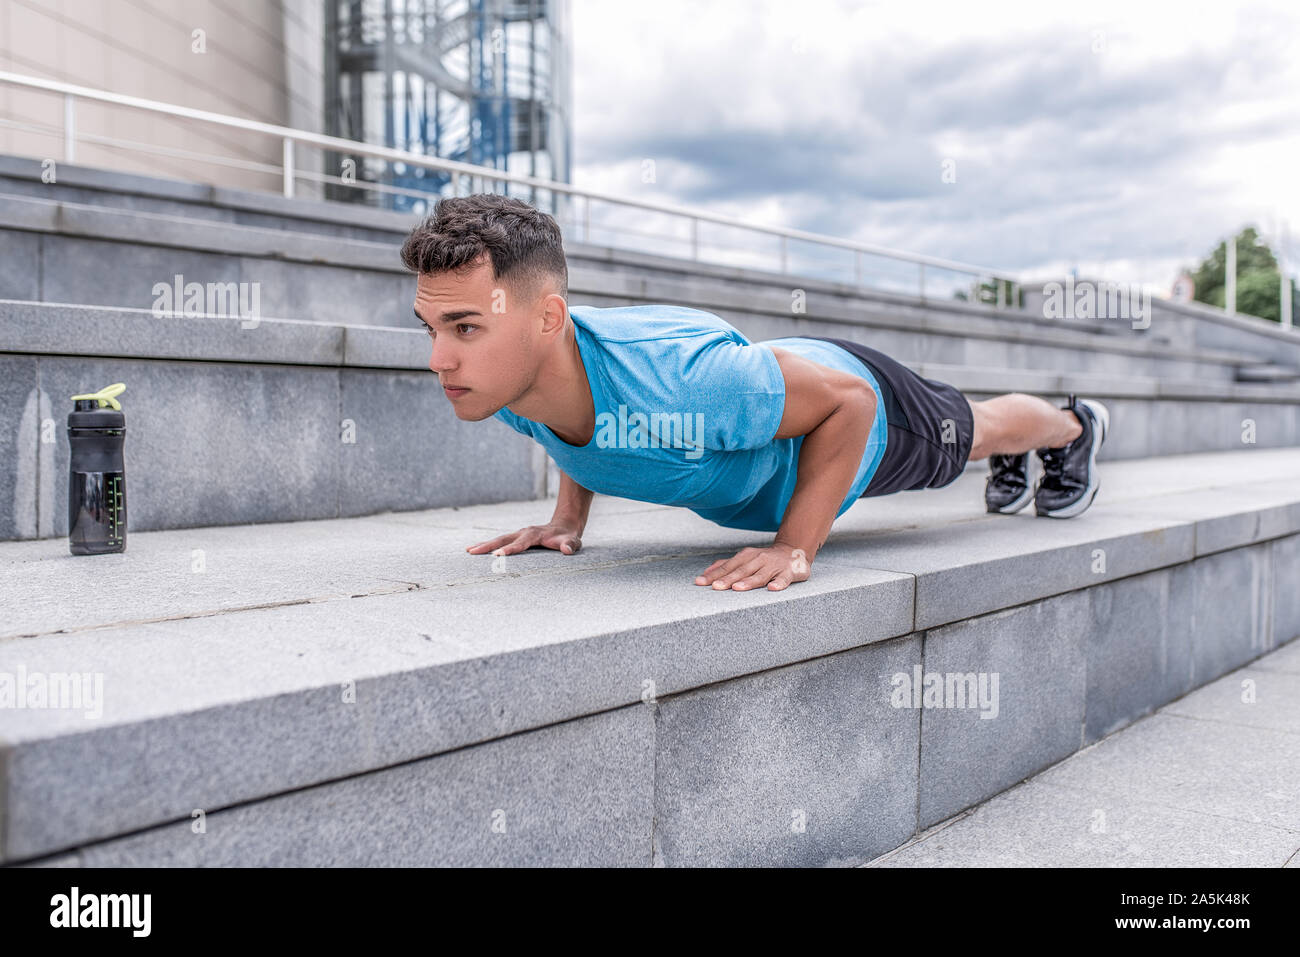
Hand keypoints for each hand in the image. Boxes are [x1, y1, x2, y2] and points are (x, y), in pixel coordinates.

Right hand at [467, 523, 582, 556]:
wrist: (564, 525)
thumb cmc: (567, 536)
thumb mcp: (572, 541)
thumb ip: (570, 545)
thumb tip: (567, 550)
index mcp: (535, 534)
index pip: (520, 543)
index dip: (509, 549)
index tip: (497, 555)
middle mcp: (524, 532)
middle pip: (503, 538)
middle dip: (488, 546)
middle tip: (472, 552)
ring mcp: (518, 534)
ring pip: (498, 538)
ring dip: (484, 544)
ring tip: (468, 550)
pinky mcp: (516, 537)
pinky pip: (500, 541)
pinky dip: (488, 545)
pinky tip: (476, 550)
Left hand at [693, 542, 811, 590]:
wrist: (793, 550)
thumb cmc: (764, 559)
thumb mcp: (745, 558)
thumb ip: (726, 565)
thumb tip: (706, 572)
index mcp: (746, 556)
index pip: (727, 567)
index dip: (713, 575)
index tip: (700, 582)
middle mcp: (758, 560)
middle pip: (741, 571)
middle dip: (727, 579)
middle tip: (715, 587)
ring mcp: (774, 566)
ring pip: (760, 575)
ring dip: (748, 582)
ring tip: (737, 588)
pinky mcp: (789, 572)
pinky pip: (784, 579)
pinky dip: (779, 583)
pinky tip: (772, 588)